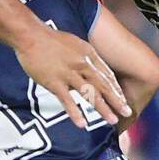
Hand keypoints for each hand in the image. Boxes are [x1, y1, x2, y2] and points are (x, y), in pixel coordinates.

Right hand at [14, 28, 129, 128]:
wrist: (31, 36)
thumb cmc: (50, 39)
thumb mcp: (75, 43)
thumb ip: (84, 58)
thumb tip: (90, 72)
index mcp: (88, 54)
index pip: (107, 74)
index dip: (116, 89)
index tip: (123, 100)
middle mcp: (82, 64)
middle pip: (103, 85)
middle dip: (117, 100)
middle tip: (127, 112)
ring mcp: (68, 74)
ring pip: (89, 94)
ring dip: (102, 108)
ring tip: (112, 120)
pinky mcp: (55, 82)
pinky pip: (67, 100)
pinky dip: (75, 113)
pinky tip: (82, 124)